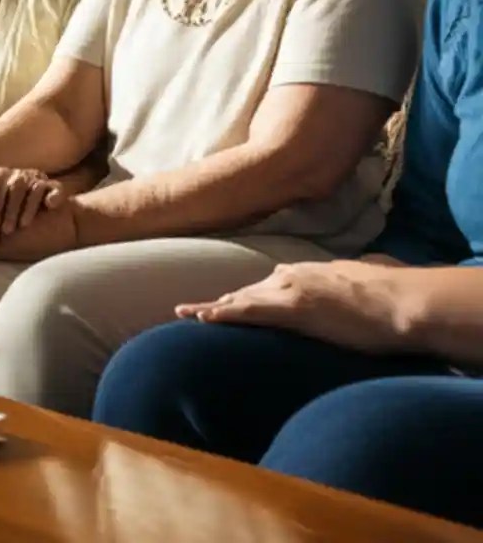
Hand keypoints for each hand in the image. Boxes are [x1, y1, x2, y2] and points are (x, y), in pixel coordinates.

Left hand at [0, 168, 68, 234]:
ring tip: (22, 226)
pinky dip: (53, 196)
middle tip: (5, 230)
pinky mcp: (54, 188)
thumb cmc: (15, 229)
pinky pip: (53, 188)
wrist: (52, 230)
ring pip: (29, 187)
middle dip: (7, 209)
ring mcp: (36, 181)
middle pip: (10, 185)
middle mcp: (17, 177)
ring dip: (25, 208)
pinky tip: (50, 206)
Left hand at [176, 261, 412, 354]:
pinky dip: (222, 313)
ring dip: (212, 307)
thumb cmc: (397, 300)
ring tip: (184, 312)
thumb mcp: (369, 286)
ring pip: (240, 298)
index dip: (250, 295)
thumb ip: (355, 283)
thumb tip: (361, 285)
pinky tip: (200, 317)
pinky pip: (246, 310)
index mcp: (314, 272)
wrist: (407, 304)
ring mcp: (291, 290)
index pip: (274, 284)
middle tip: (196, 310)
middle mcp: (296, 276)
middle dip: (225, 300)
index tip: (233, 301)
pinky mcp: (290, 309)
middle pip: (250, 290)